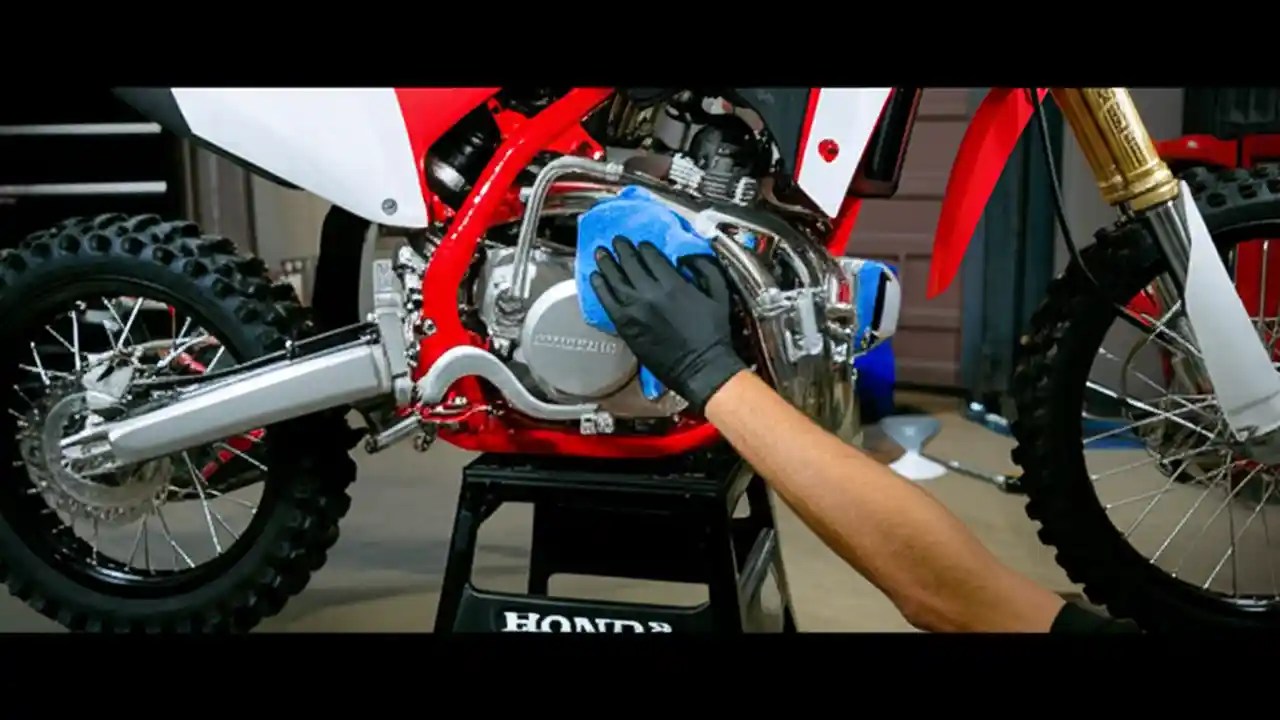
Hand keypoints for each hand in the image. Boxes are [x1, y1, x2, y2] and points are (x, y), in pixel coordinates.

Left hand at [590, 236, 747, 413]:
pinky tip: (595, 277)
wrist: (701, 368)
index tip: (641, 244)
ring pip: (613, 278)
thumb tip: (686, 255)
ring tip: (600, 252)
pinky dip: (599, 286)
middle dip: (621, 248)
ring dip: (606, 263)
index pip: (650, 255)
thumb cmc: (713, 332)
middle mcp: (649, 293)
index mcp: (672, 283)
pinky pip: (606, 300)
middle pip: (629, 263)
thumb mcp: (720, 293)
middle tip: (616, 241)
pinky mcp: (624, 325)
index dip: (643, 246)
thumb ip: (705, 268)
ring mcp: (633, 309)